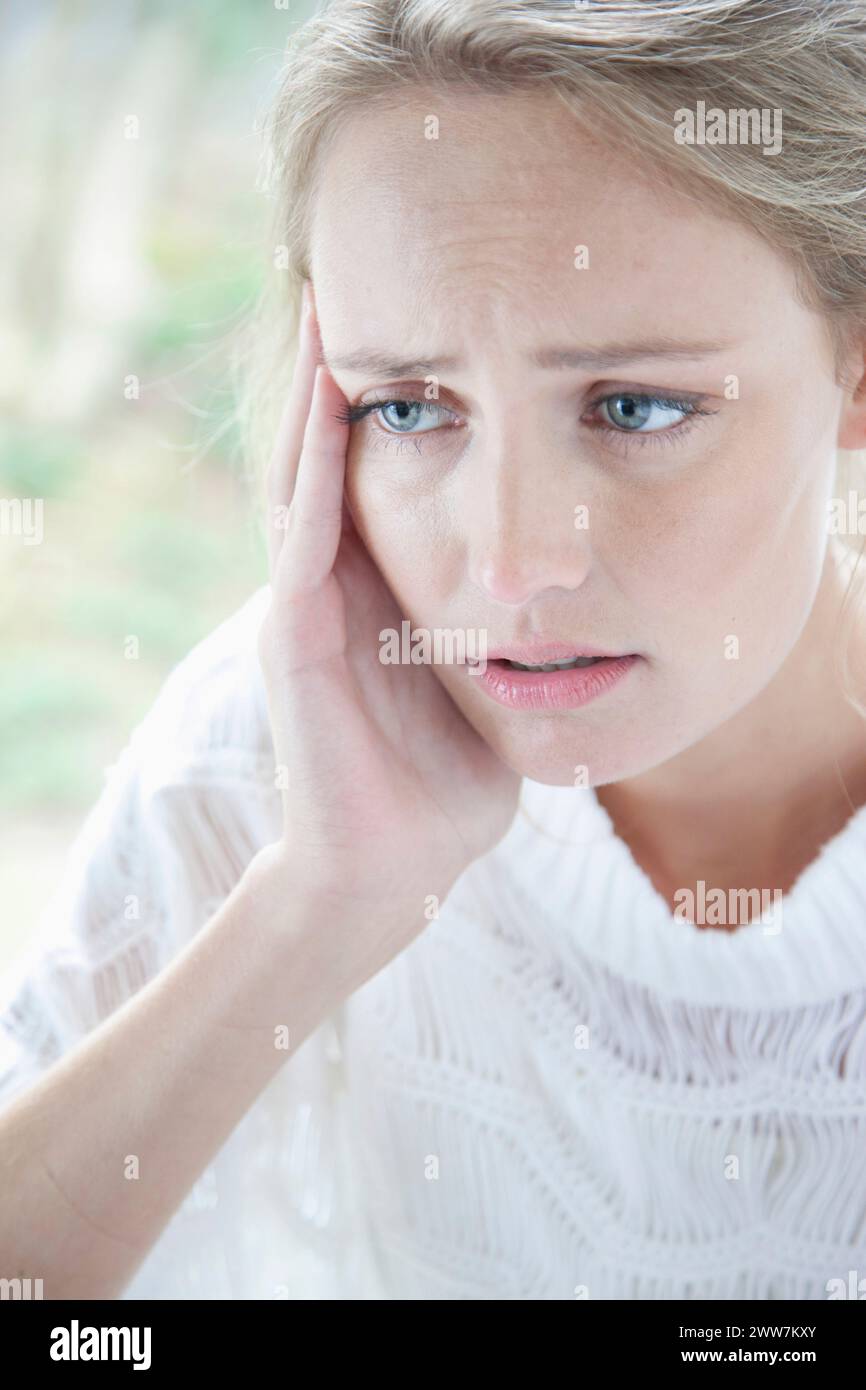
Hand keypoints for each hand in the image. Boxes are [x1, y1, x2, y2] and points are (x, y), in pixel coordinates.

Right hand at [257, 283, 520, 933]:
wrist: (395, 866)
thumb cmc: (445, 783)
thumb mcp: (482, 678)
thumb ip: (496, 621)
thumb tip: (557, 580)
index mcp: (371, 594)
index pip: (365, 480)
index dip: (380, 406)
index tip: (413, 328)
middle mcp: (328, 588)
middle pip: (323, 460)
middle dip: (334, 377)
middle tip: (347, 284)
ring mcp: (302, 610)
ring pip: (300, 481)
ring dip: (312, 399)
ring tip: (326, 313)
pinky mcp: (292, 640)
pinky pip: (304, 539)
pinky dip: (314, 471)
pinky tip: (332, 408)